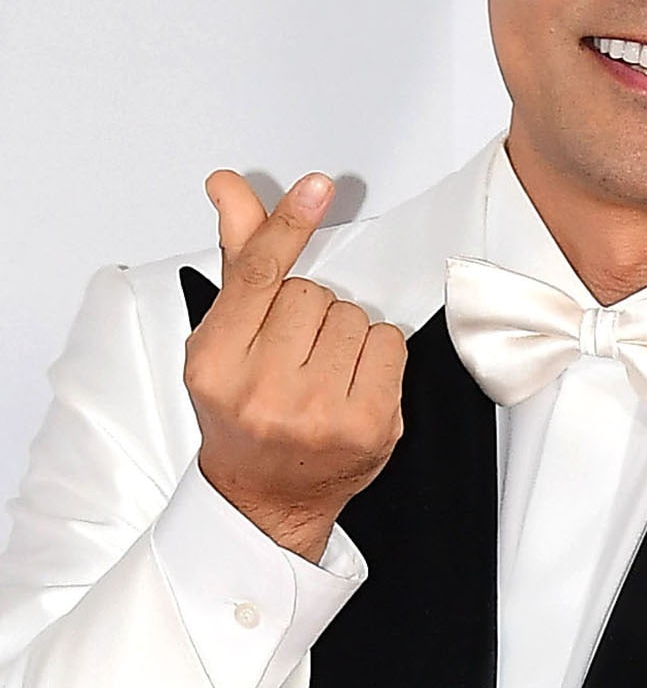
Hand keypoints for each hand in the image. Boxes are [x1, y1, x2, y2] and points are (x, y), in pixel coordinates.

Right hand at [184, 170, 406, 561]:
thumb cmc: (242, 414)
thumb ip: (239, 261)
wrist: (263, 498)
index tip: (315, 188)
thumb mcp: (222, 341)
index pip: (259, 275)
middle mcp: (262, 391)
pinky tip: (351, 383)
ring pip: (353, 317)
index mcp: (216, 363)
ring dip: (344, 333)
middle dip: (309, 311)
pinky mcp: (368, 427)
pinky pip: (389, 345)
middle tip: (293, 352)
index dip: (288, 226)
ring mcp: (318, 414)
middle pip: (312, 294)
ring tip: (321, 371)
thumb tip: (231, 190)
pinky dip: (377, 355)